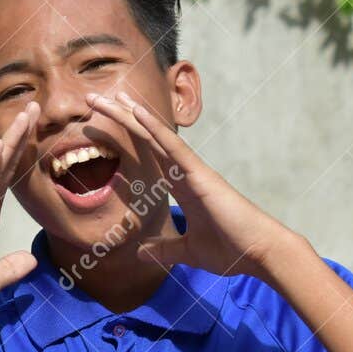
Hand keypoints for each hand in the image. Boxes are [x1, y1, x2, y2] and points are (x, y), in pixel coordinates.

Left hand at [88, 91, 302, 279]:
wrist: (260, 253)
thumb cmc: (231, 250)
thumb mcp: (188, 252)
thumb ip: (164, 249)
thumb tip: (140, 253)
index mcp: (182, 187)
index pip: (147, 157)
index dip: (125, 141)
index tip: (103, 128)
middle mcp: (185, 172)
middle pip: (146, 139)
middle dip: (120, 120)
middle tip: (93, 101)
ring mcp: (192, 170)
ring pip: (155, 136)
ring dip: (128, 116)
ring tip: (104, 98)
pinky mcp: (199, 175)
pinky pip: (173, 147)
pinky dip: (154, 129)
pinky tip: (136, 112)